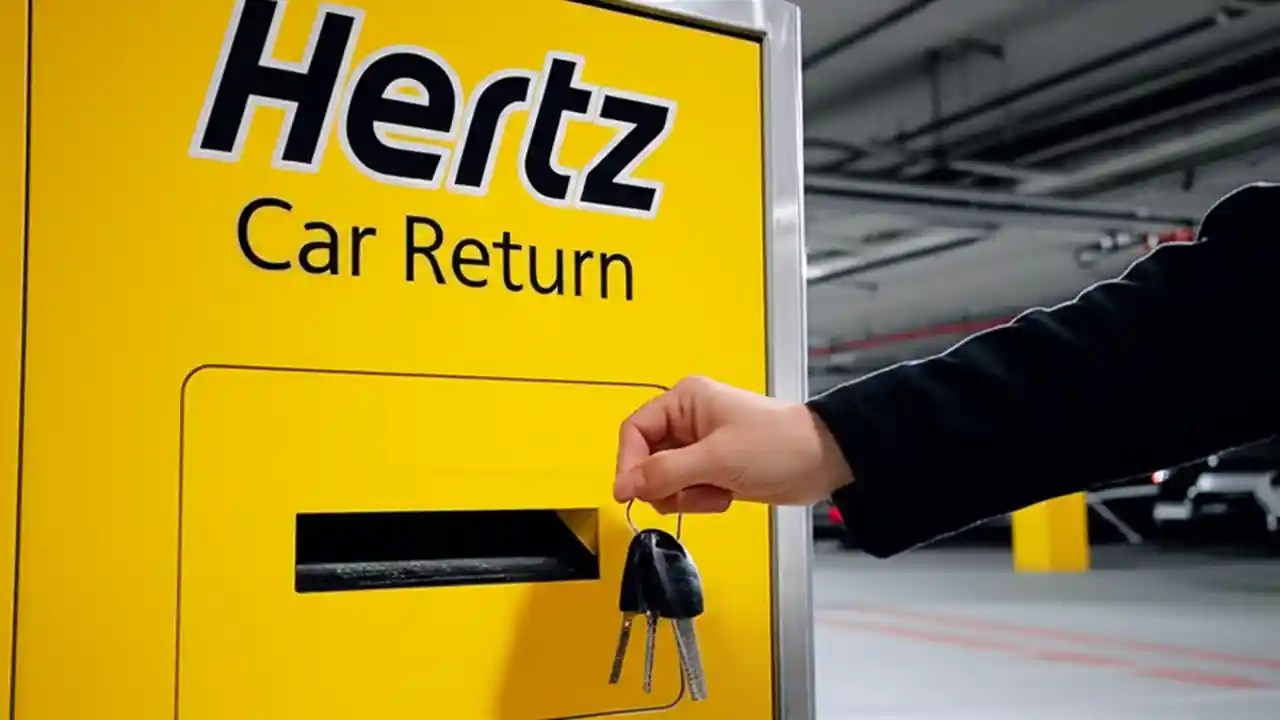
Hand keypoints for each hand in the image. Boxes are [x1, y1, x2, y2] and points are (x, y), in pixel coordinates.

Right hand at [613, 375, 853, 513]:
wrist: (823, 462)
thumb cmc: (776, 446)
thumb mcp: (716, 459)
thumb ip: (665, 473)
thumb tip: (622, 486)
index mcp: (684, 401)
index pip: (635, 431)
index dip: (629, 464)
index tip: (630, 494)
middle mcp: (687, 420)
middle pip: (647, 459)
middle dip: (666, 484)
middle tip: (691, 492)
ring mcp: (700, 446)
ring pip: (665, 480)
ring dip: (686, 495)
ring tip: (717, 491)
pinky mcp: (713, 469)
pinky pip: (686, 491)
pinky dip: (701, 500)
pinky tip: (726, 495)